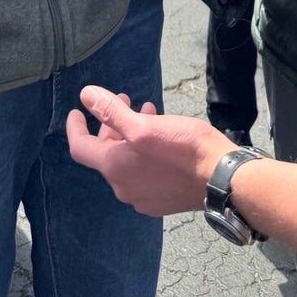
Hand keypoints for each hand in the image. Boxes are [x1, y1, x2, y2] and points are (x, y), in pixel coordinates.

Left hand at [66, 85, 233, 214]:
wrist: (220, 179)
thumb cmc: (182, 148)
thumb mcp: (145, 124)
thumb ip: (112, 112)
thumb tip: (86, 95)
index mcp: (114, 168)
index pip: (80, 148)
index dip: (76, 127)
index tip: (77, 110)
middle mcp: (123, 188)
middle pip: (106, 155)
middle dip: (110, 126)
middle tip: (125, 101)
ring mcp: (142, 198)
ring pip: (126, 162)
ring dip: (130, 137)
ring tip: (148, 112)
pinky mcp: (161, 201)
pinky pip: (143, 174)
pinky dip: (143, 153)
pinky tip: (162, 139)